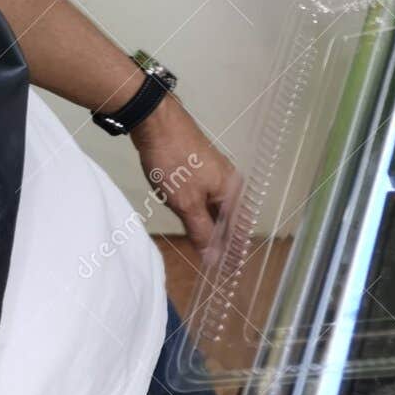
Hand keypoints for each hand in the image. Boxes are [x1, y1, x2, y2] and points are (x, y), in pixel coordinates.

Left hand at [131, 96, 240, 258]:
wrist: (157, 122)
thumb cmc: (174, 161)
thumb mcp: (186, 203)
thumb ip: (202, 231)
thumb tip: (214, 256)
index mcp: (231, 191)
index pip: (237, 229)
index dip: (233, 251)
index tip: (231, 271)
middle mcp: (229, 181)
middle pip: (230, 218)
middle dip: (225, 241)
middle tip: (220, 264)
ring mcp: (215, 172)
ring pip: (217, 207)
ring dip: (213, 227)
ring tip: (209, 248)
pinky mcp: (200, 166)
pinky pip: (207, 197)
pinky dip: (203, 213)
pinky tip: (195, 219)